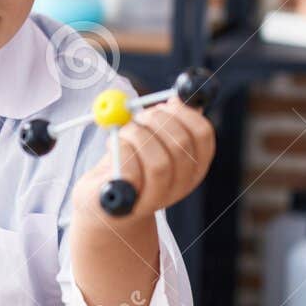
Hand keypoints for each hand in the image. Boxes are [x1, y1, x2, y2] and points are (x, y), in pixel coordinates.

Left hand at [72, 96, 215, 232]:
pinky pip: (131, 176)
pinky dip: (120, 153)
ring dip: (135, 137)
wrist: (103, 203)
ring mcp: (158, 199)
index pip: (203, 134)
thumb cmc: (128, 163)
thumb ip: (166, 121)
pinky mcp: (130, 207)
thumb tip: (179, 97)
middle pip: (180, 147)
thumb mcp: (149, 139)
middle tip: (137, 115)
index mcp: (194, 164)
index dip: (184, 112)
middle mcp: (182, 184)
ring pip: (159, 164)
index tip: (165, 102)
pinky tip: (113, 147)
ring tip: (121, 132)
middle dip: (155, 121)